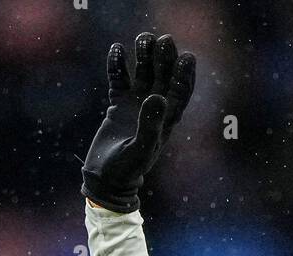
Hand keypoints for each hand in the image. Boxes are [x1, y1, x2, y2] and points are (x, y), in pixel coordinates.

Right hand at [81, 32, 195, 213]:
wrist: (106, 180)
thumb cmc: (127, 170)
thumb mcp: (140, 150)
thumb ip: (150, 125)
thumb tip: (158, 96)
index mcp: (166, 121)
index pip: (180, 93)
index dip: (185, 75)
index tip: (186, 57)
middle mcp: (153, 109)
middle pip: (162, 77)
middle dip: (164, 59)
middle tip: (163, 41)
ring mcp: (135, 105)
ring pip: (143, 74)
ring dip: (143, 56)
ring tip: (142, 39)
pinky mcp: (118, 104)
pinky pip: (119, 79)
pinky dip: (118, 65)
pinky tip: (117, 49)